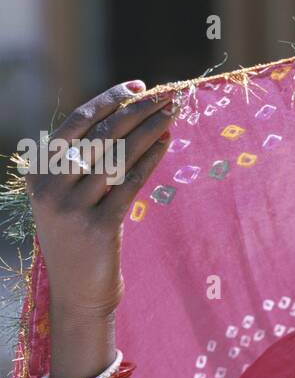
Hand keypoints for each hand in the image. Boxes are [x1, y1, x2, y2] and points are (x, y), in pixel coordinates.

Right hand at [23, 81, 171, 317]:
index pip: (79, 123)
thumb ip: (81, 161)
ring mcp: (73, 207)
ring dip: (150, 130)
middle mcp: (51, 186)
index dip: (110, 99)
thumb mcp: (65, 196)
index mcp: (39, 172)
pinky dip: (150, 159)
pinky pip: (130, 183)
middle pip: (103, 134)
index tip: (139, 86)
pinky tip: (167, 143)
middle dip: (138, 109)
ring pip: (119, 155)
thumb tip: (125, 117)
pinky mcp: (99, 226)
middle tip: (168, 95)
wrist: (77, 292)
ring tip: (173, 113)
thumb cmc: (76, 239)